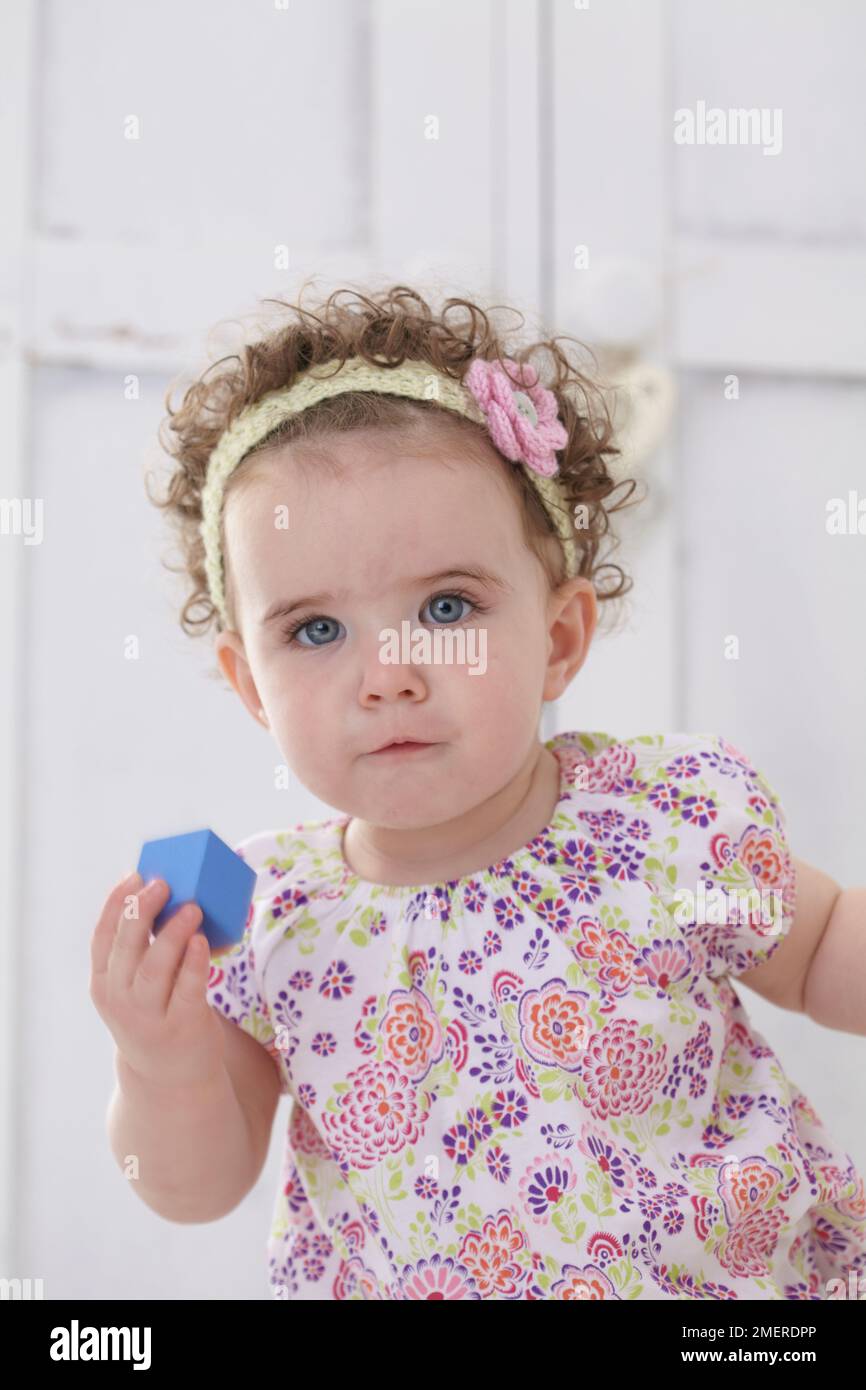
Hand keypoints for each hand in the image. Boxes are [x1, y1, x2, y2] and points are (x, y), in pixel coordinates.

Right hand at [90, 871, 226, 1089]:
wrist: (170, 1075)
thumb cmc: (156, 1012)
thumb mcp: (135, 985)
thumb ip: (142, 949)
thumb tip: (164, 892)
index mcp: (104, 981)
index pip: (102, 937)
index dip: (116, 903)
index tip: (134, 874)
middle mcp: (120, 998)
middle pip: (127, 947)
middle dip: (142, 911)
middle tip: (163, 882)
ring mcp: (149, 1015)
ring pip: (155, 968)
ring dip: (172, 934)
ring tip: (191, 908)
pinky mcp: (182, 1026)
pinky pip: (187, 989)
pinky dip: (194, 963)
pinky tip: (203, 941)